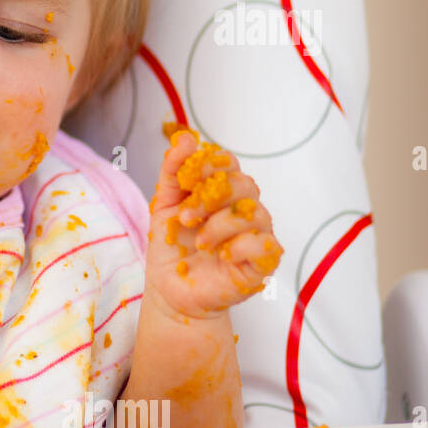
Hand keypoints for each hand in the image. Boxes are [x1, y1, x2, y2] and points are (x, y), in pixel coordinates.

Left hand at [145, 125, 283, 321]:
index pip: (228, 163)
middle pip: (245, 184)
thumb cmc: (171, 246)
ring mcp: (256, 235)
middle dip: (211, 198)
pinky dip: (240, 246)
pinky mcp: (261, 263)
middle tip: (186, 217)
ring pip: (255, 214)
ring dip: (220, 225)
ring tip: (200, 243)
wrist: (169, 289)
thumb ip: (172, 170)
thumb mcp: (163, 204)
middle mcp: (244, 209)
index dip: (208, 165)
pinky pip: (264, 245)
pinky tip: (221, 255)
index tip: (185, 182)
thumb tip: (185, 138)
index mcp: (222, 191)